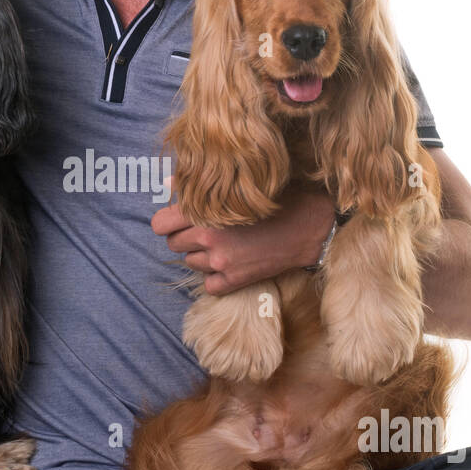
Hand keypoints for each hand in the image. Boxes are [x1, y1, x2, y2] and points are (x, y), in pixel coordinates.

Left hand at [151, 175, 336, 294]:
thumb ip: (199, 186)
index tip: (178, 219)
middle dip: (184, 237)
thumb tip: (167, 186)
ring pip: (191, 263)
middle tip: (204, 230)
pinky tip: (230, 263)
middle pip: (173, 244)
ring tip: (223, 244)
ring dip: (201, 255)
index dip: (167, 221)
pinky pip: (208, 284)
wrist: (311, 227)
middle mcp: (209, 239)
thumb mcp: (240, 185)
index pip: (160, 224)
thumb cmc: (277, 199)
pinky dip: (215, 277)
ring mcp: (221, 263)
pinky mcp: (234, 281)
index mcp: (206, 213)